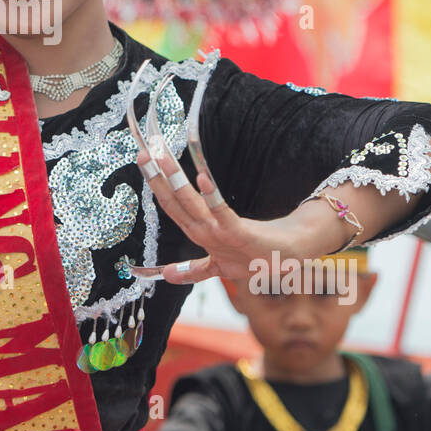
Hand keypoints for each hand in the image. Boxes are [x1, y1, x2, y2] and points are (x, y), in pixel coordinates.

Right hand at [126, 66, 322, 283]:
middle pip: (174, 205)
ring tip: (162, 159)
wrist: (288, 258)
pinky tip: (202, 178)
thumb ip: (192, 270)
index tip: (143, 161)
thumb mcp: (219, 266)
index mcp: (199, 236)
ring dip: (175, 183)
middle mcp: (204, 235)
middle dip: (157, 180)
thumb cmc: (255, 258)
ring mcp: (219, 236)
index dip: (155, 185)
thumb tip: (165, 275)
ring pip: (190, 206)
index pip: (170, 207)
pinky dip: (211, 197)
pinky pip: (222, 212)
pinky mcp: (239, 234)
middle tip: (142, 154)